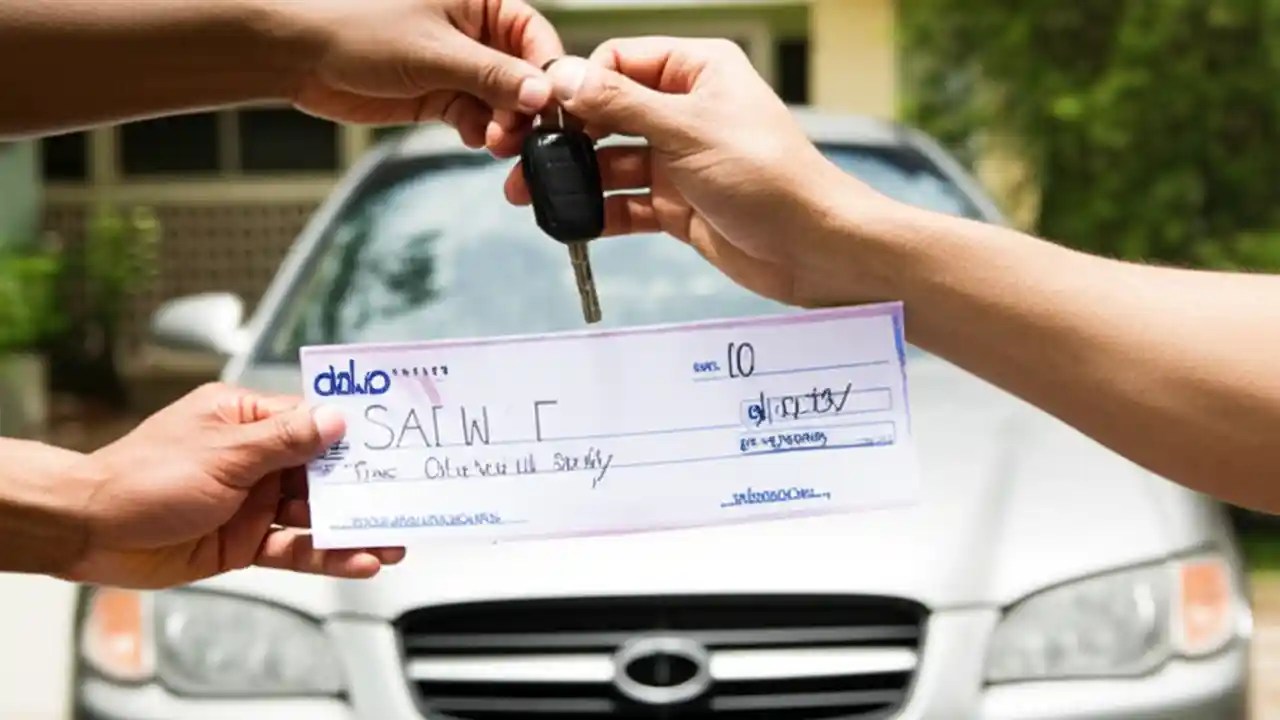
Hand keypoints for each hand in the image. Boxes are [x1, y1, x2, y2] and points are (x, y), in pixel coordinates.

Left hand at [60, 384, 402, 588]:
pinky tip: (357, 560)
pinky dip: (326, 555)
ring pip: (314, 515)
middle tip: (404, 498)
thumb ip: (286, 441)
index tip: (391, 442)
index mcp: (245, 420)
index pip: (311, 422)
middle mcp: (253, 459)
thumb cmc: (145, 477)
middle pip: (321, 472)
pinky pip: (295, 547)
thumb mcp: (225, 452)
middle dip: (361, 487)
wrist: (91, 531)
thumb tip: (336, 418)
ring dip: (352, 527)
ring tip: (393, 540)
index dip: (351, 434)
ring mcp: (251, 502)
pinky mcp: (245, 542)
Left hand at [287, 0, 563, 153]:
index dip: (548, 74)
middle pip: (523, 76)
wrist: (299, 54)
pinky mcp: (440, 95)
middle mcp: (475, 33)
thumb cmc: (356, 27)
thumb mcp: (435, 52)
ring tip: (493, 142)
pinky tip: (472, 138)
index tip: (551, 108)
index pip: (535, 38)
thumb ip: (492, 76)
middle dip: (524, 109)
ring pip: (502, 104)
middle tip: (516, 135)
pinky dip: (479, 132)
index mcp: (481, 2)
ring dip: (503, 127)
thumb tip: (543, 94)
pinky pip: (476, 118)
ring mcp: (458, 67)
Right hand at [504, 38, 898, 306]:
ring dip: (572, 179)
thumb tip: (564, 77)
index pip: (618, 61)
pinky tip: (568, 223)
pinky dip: (598, 212)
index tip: (542, 112)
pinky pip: (625, 203)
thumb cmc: (771, 177)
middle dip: (564, 136)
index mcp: (699, 72)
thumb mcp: (688, 131)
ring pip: (610, 162)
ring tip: (527, 194)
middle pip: (607, 113)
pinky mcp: (678, 205)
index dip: (578, 85)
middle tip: (519, 154)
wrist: (813, 249)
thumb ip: (621, 105)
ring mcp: (680, 160)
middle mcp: (686, 111)